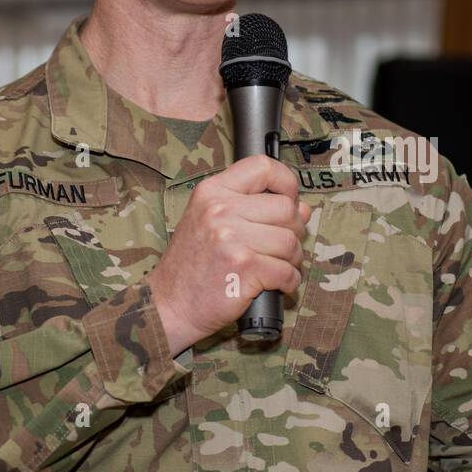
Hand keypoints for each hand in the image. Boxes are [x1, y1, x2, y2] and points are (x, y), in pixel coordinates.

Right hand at [146, 154, 311, 356]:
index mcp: (212, 191)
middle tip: (281, 247)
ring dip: (292, 260)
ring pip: (290, 242)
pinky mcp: (244, 267)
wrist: (169, 305)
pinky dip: (289, 282)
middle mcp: (220, 209)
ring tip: (277, 267)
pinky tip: (277, 285)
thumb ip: (254, 209)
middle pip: (286, 208)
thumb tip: (303, 208)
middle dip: (294, 231)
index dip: (286, 183)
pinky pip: (287, 271)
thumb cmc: (192, 265)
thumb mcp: (212, 223)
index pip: (263, 167)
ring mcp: (231, 238)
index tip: (289, 200)